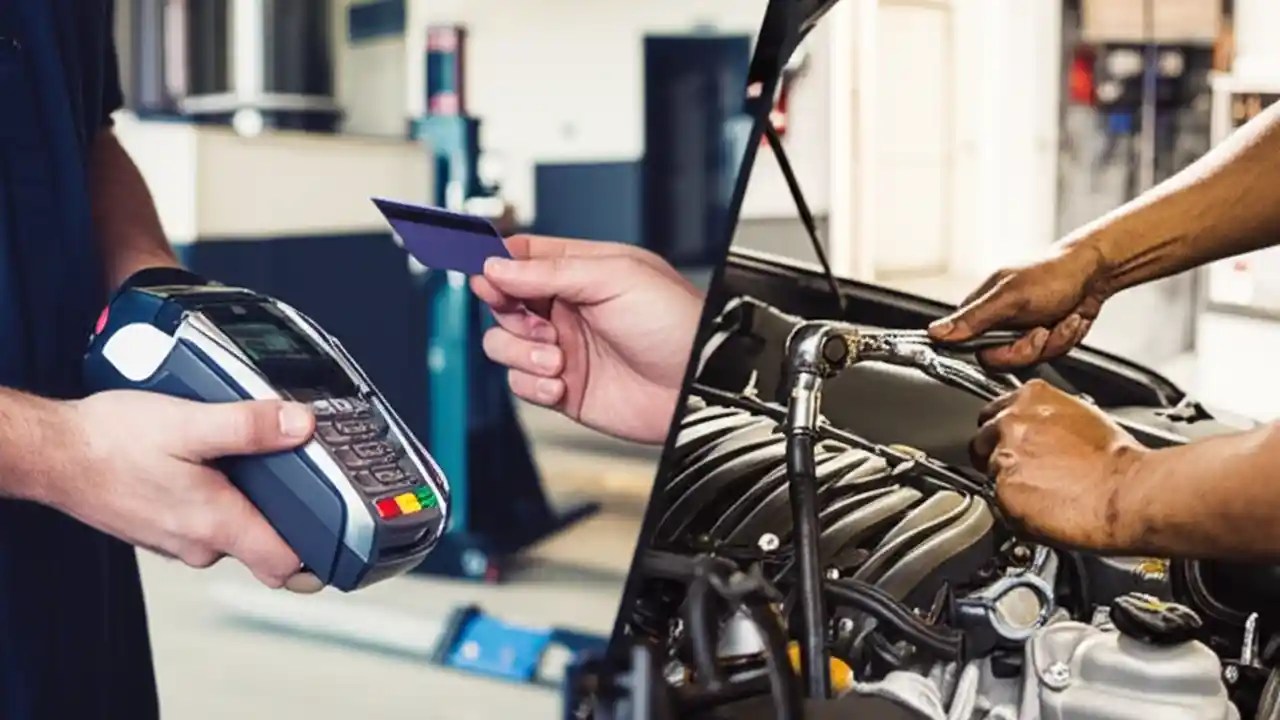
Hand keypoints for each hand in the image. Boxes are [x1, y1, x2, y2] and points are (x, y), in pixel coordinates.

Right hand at [41, 391, 322, 591]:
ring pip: (236, 532)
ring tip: (266, 465)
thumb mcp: (190, 424)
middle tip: (313, 483)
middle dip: (294, 521)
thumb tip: (302, 425)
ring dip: (256, 506)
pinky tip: (219, 467)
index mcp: (216, 525)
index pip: (287, 567)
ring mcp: (178, 537)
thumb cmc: (109, 443)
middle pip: (268, 548)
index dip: (324, 555)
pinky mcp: (162, 524)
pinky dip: (223, 500)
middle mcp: (199, 543)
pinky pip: (208, 521)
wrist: (51, 453)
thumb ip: (250, 426)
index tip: (347, 536)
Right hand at [470, 235, 702, 444]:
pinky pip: (521, 384)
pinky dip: (533, 385)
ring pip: (504, 345)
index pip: (521, 259)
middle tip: (533, 321)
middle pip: (503, 302)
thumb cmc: (677, 324)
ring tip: (555, 358)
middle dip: (508, 312)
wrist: (698, 387)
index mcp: (582, 271)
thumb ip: (551, 270)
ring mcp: (564, 349)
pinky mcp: (563, 389)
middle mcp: (568, 309)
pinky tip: (561, 384)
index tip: (482, 272)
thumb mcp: (615, 278)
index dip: (496, 265)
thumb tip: (498, 267)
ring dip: (520, 352)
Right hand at [927, 244, 1111, 369]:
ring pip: (1027, 361)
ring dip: (1053, 341)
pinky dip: (1065, 339)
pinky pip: (1048, 356)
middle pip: (1001, 360)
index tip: (1012, 339)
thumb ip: (972, 319)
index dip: (995, 350)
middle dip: (1029, 348)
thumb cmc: (1053, 275)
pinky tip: (1070, 319)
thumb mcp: (1008, 298)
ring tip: (1061, 319)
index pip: (967, 348)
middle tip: (1041, 329)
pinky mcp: (1041, 340)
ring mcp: (1020, 333)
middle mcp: (997, 324)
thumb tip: (934, 333)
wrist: (1095, 273)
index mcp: (980, 310)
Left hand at [971, 380, 1147, 551]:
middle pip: (982, 440)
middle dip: (996, 456)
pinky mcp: (1002, 490)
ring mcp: (1004, 455)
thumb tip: (1040, 432)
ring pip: (990, 473)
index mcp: (1031, 397)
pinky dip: (1013, 509)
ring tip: (1042, 495)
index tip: (1006, 443)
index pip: (994, 412)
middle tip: (1025, 474)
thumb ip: (1048, 420)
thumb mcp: (1083, 418)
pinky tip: (1041, 510)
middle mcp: (1012, 422)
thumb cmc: (1119, 461)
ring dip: (1008, 484)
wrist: (1129, 493)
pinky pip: (997, 502)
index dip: (1001, 432)